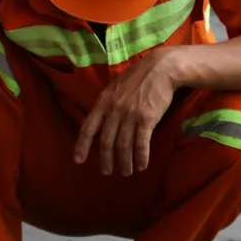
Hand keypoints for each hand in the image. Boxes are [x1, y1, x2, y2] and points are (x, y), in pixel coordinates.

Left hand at [75, 50, 179, 175]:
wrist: (161, 68)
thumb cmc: (139, 76)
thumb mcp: (116, 86)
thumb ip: (107, 103)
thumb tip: (101, 120)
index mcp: (103, 102)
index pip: (88, 128)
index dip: (82, 146)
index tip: (78, 161)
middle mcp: (114, 110)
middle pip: (106, 141)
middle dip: (105, 160)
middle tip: (106, 172)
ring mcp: (130, 115)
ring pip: (123, 145)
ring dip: (124, 162)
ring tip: (126, 172)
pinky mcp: (146, 119)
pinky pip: (141, 143)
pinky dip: (140, 157)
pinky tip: (141, 166)